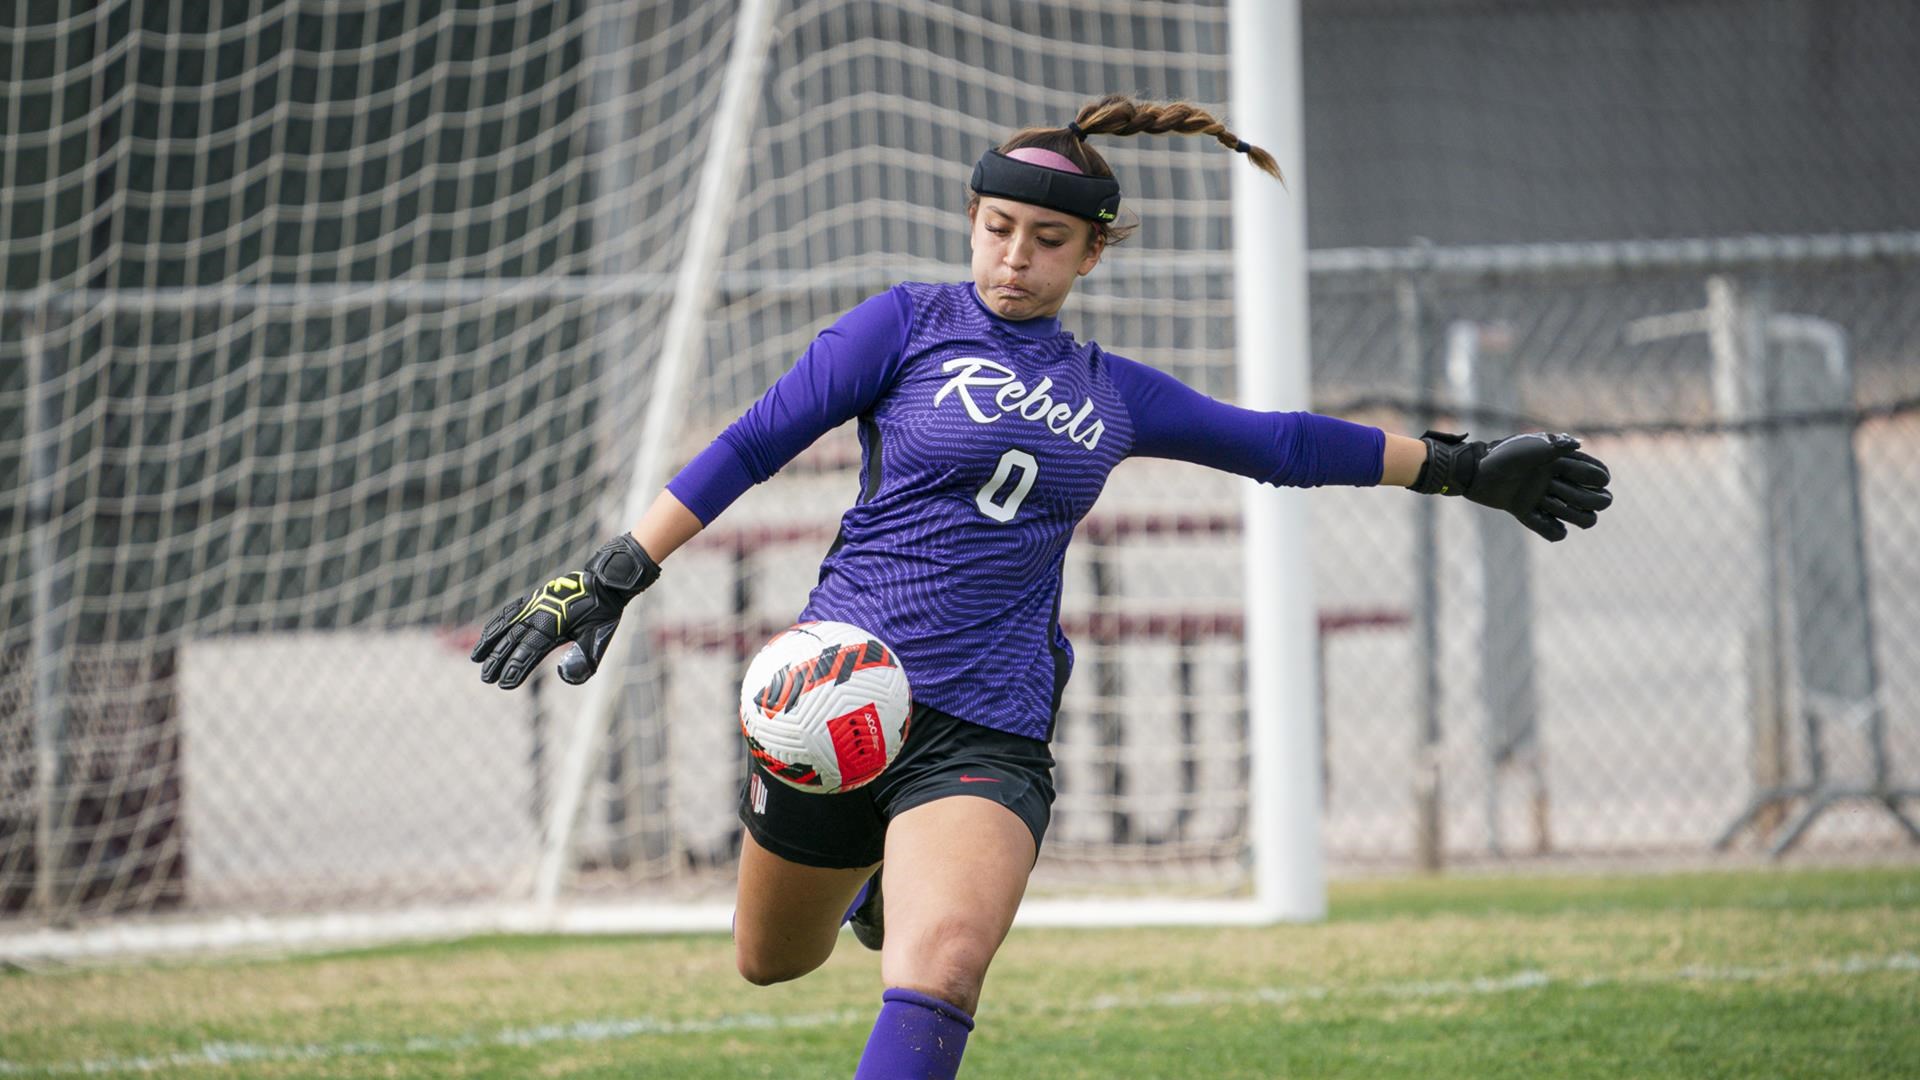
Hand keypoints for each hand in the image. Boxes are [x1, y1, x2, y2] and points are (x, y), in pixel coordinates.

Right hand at [471, 534, 660, 688]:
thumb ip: (583, 657)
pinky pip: (509, 611)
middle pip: (513, 640)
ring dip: (490, 642)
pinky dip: (496, 622)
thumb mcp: (599, 636)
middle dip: (498, 660)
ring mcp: (534, 604)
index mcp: (555, 625)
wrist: (604, 583)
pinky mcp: (534, 598)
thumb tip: (564, 676)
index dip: (517, 668)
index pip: (530, 651)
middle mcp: (540, 613)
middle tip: (486, 678)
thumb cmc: (603, 613)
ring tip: (476, 658)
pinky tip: (489, 633)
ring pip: (506, 624)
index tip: (504, 684)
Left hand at [1414, 431, 1612, 541]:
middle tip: (1563, 492)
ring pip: (1580, 518)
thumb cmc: (1503, 455)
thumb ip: (1556, 445)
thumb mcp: (1531, 446)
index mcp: (1561, 462)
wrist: (1475, 471)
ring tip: (1549, 503)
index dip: (1599, 478)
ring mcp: (1543, 499)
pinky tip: (1541, 519)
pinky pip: (1552, 531)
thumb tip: (1578, 443)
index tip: (1594, 478)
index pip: (1597, 475)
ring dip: (1572, 514)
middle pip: (1595, 500)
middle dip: (1591, 500)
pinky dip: (1553, 531)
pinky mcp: (1528, 512)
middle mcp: (1556, 481)